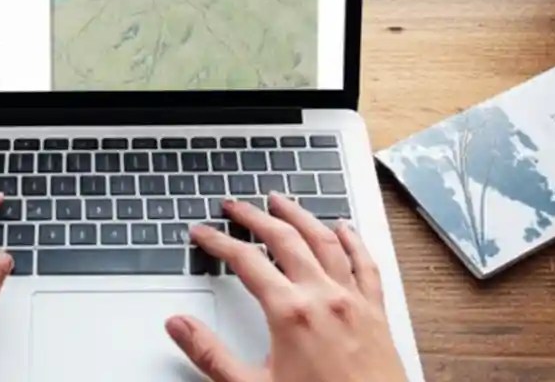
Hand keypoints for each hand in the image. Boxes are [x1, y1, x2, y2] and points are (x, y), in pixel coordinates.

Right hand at [166, 194, 406, 381]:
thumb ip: (210, 354)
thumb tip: (178, 325)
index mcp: (290, 312)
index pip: (245, 261)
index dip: (218, 242)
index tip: (202, 232)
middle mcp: (323, 297)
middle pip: (284, 239)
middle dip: (255, 217)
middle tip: (235, 206)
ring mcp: (352, 301)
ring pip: (325, 241)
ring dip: (300, 216)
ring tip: (281, 200)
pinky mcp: (375, 312)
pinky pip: (365, 264)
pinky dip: (352, 240)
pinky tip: (344, 228)